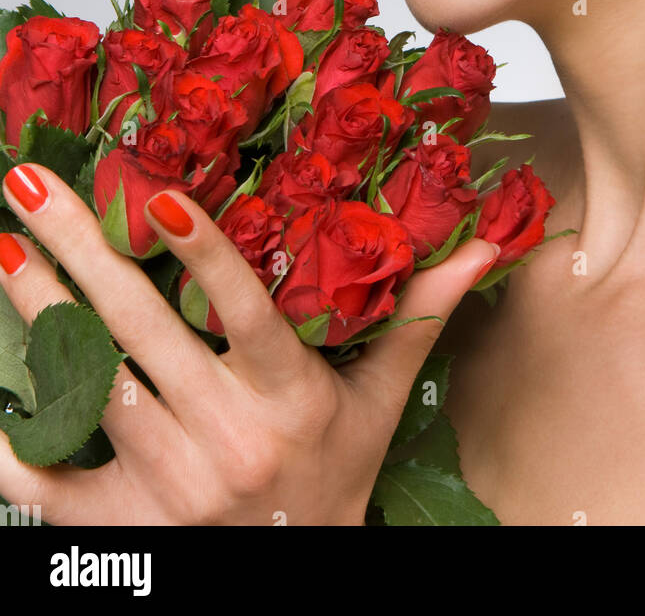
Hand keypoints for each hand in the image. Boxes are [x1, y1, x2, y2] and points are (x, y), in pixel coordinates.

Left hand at [0, 163, 499, 525]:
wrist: (293, 575)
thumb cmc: (332, 473)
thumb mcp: (378, 398)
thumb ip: (417, 314)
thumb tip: (481, 244)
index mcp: (286, 399)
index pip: (244, 314)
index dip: (205, 255)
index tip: (161, 195)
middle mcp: (223, 439)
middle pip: (143, 332)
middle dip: (82, 251)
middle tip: (31, 184)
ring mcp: (165, 485)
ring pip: (91, 383)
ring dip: (40, 311)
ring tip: (7, 246)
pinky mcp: (118, 524)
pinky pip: (47, 482)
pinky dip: (12, 440)